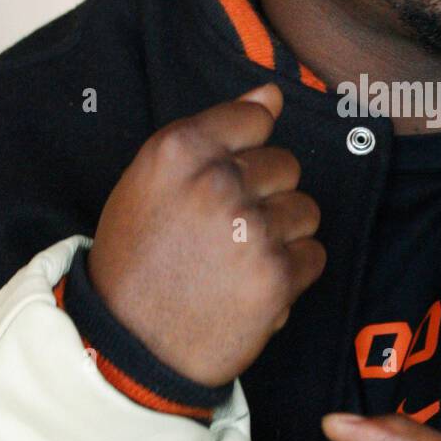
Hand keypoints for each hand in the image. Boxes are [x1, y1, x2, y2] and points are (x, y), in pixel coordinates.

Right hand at [87, 83, 325, 386]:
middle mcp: (216, 182)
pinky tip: (250, 286)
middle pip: (285, 165)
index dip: (245, 152)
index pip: (255, 117)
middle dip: (264, 196)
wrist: (127, 348)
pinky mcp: (276, 274)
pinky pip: (313, 255)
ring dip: (282, 235)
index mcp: (178, 150)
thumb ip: (213, 133)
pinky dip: (290, 274)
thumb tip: (271, 93)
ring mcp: (250, 228)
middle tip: (223, 232)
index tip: (227, 179)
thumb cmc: (137, 261)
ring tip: (237, 261)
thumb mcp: (150, 182)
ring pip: (306, 210)